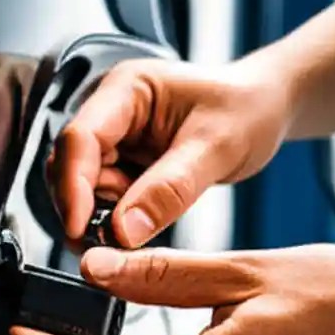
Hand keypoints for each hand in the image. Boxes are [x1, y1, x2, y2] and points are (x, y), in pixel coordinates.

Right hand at [48, 58, 292, 246]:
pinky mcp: (123, 164)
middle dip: (82, 207)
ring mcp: (114, 140)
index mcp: (127, 89)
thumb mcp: (216, 148)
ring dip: (99, 216)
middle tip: (107, 245)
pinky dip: (115, 219)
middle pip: (70, 165)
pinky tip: (139, 227)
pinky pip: (104, 198)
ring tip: (134, 233)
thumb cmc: (246, 108)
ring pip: (83, 187)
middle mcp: (111, 112)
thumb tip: (124, 232)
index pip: (80, 137)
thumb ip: (169, 189)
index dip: (72, 186)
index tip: (79, 228)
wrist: (264, 110)